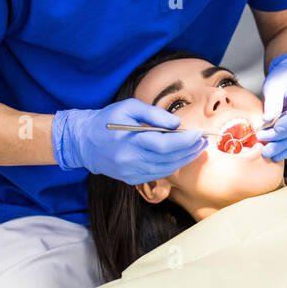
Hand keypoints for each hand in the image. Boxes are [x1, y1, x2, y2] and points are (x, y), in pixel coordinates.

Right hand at [52, 99, 206, 183]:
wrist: (82, 142)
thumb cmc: (107, 120)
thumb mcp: (128, 107)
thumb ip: (154, 114)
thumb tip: (177, 124)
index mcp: (129, 142)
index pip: (165, 145)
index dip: (186, 141)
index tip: (199, 133)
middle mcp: (130, 161)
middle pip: (169, 159)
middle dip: (190, 150)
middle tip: (204, 140)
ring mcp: (130, 173)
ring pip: (166, 169)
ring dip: (185, 159)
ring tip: (197, 147)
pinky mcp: (130, 179)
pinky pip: (158, 174)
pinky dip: (172, 165)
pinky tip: (181, 156)